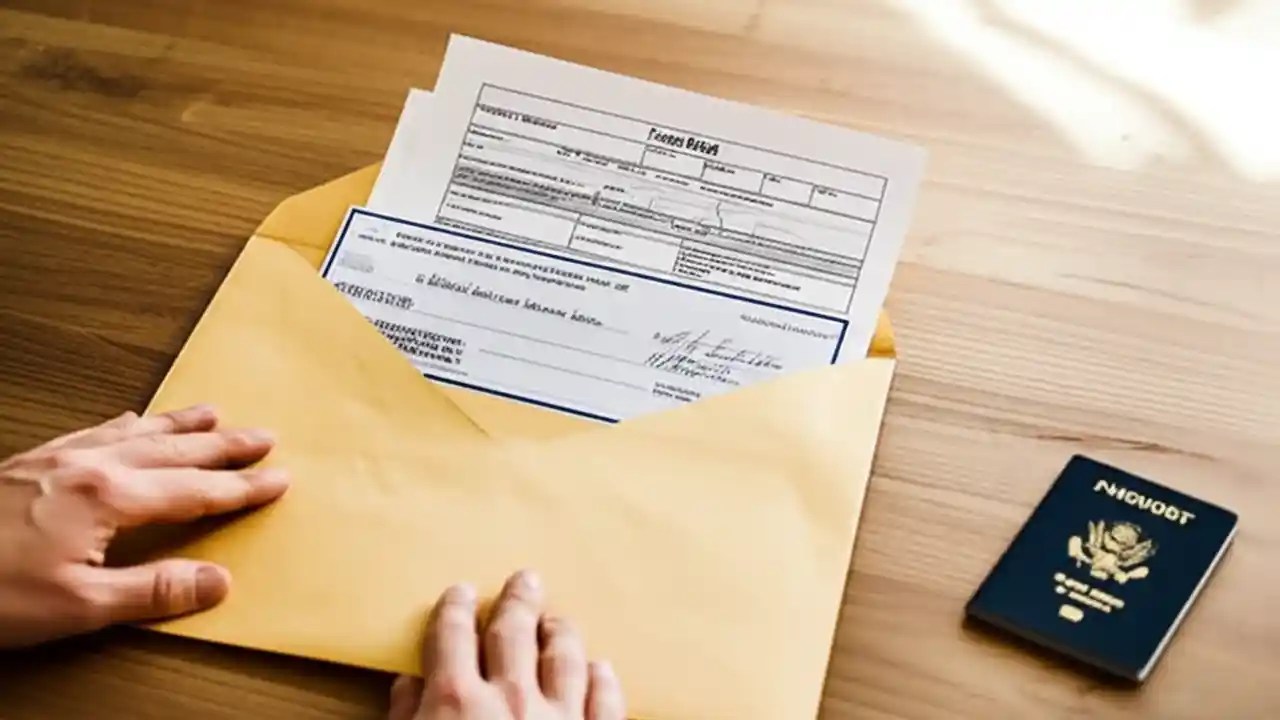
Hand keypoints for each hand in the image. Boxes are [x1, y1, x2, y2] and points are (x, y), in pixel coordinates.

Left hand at [0, 405, 288, 647]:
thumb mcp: (77, 606)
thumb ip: (152, 591)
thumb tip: (217, 580)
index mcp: (110, 496)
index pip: (195, 490)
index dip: (241, 487)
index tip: (278, 479)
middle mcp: (90, 466)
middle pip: (175, 450)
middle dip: (225, 445)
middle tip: (264, 437)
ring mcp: (59, 458)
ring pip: (138, 431)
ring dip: (181, 424)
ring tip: (214, 413)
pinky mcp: (32, 462)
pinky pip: (96, 429)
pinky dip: (127, 423)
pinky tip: (130, 420)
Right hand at [388, 571, 625, 719]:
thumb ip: (404, 717)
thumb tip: (407, 686)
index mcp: (455, 700)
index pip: (452, 636)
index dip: (455, 609)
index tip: (461, 592)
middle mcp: (510, 699)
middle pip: (514, 634)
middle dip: (518, 602)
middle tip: (526, 579)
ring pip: (565, 659)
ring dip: (560, 634)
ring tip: (557, 619)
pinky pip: (604, 704)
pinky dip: (602, 682)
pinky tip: (600, 669)